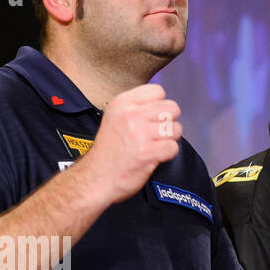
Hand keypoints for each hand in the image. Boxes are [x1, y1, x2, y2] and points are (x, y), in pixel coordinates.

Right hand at [80, 84, 180, 204]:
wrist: (94, 178)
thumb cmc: (106, 152)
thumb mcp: (114, 118)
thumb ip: (136, 108)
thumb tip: (162, 105)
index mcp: (121, 103)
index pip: (157, 91)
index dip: (158, 105)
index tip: (150, 118)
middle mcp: (131, 115)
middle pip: (171, 108)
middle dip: (168, 122)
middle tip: (156, 133)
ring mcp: (140, 134)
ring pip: (175, 128)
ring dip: (168, 139)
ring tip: (154, 145)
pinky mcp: (148, 152)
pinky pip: (172, 147)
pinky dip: (166, 154)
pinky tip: (153, 156)